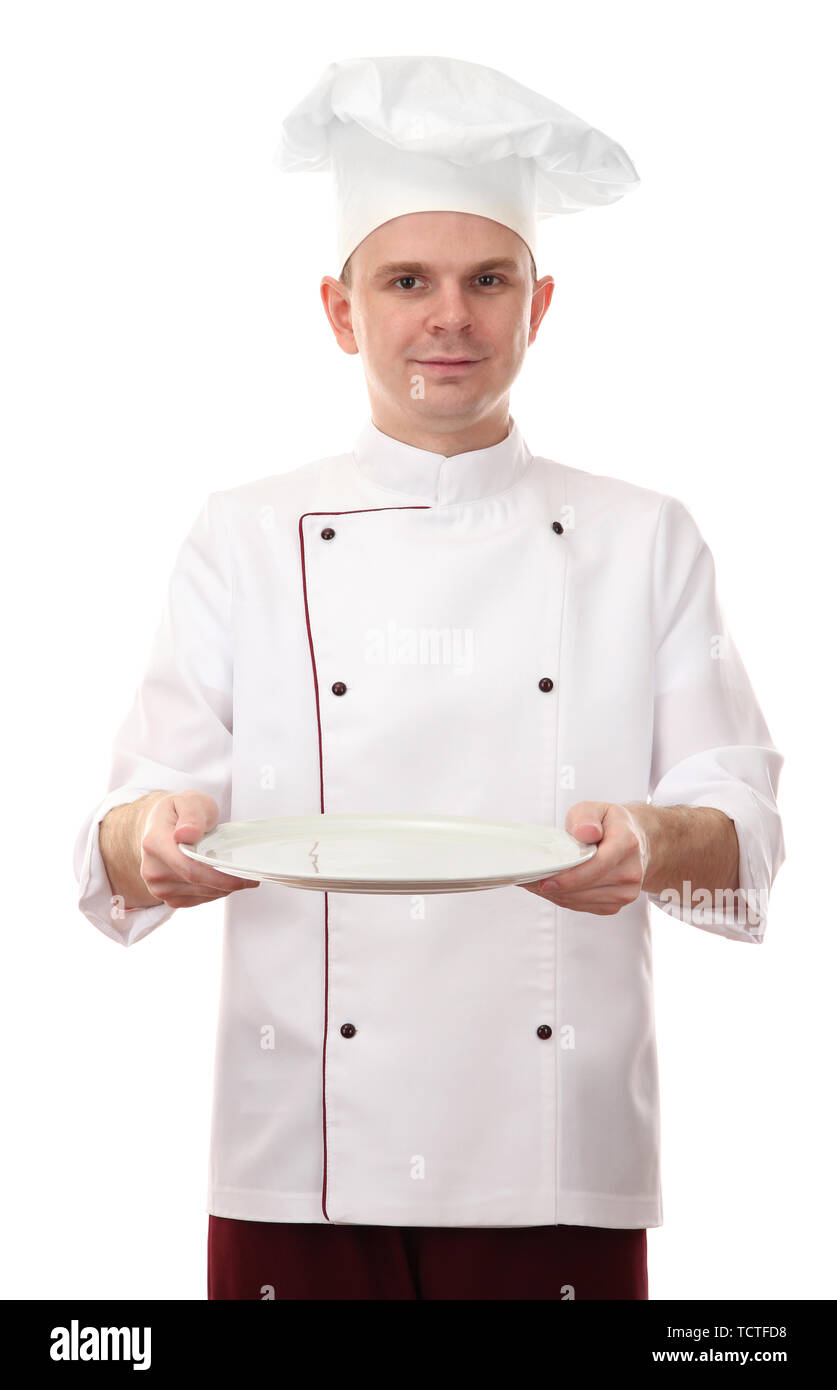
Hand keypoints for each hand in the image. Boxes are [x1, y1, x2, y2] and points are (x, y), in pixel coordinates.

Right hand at [139, 790, 260, 909]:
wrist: (165, 824)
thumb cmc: (180, 811)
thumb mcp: (190, 801)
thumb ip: (191, 815)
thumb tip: (186, 833)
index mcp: (155, 842)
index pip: (189, 868)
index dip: (219, 876)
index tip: (244, 876)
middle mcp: (152, 868)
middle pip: (197, 884)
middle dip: (228, 882)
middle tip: (250, 875)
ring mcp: (158, 886)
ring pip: (201, 894)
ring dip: (223, 887)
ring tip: (235, 872)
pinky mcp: (167, 897)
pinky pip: (198, 900)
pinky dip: (214, 891)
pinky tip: (219, 878)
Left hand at [521, 801, 648, 915]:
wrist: (636, 842)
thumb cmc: (609, 824)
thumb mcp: (596, 809)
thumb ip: (586, 817)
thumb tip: (585, 832)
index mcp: (627, 843)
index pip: (598, 865)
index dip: (570, 876)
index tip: (545, 880)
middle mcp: (631, 871)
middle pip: (586, 886)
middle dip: (555, 885)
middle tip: (527, 878)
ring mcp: (625, 892)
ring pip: (580, 900)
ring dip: (555, 894)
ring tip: (536, 881)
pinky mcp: (615, 905)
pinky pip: (583, 906)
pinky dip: (564, 899)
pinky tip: (553, 888)